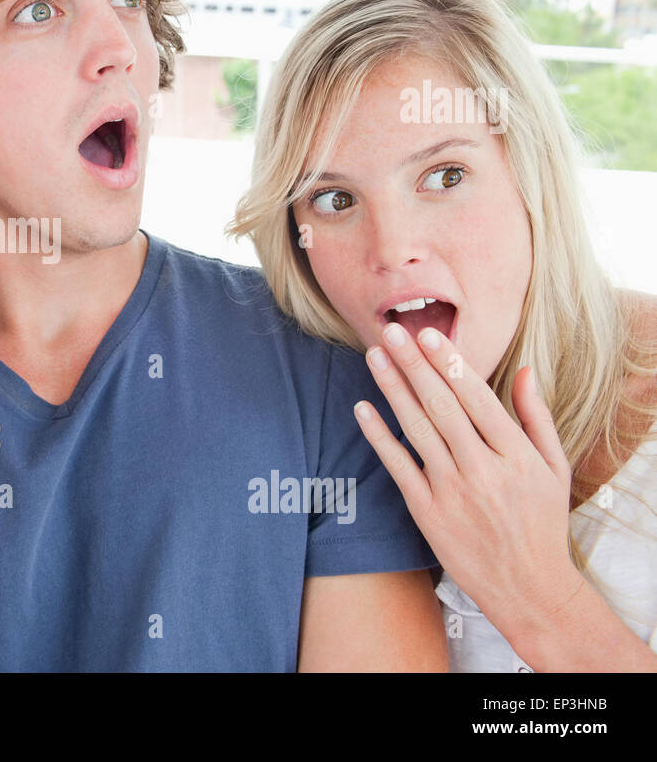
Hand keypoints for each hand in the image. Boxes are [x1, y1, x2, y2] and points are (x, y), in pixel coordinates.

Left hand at [351, 322, 581, 638]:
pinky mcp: (427, 512)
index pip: (476, 397)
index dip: (449, 362)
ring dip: (392, 388)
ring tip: (375, 355)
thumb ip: (536, 416)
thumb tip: (525, 369)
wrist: (528, 587)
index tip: (428, 334)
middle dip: (413, 364)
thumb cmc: (541, 521)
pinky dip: (378, 436)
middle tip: (391, 330)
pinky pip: (397, 466)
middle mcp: (483, 469)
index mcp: (516, 454)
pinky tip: (362, 408)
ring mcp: (452, 490)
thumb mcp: (553, 467)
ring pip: (416, 428)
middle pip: (440, 405)